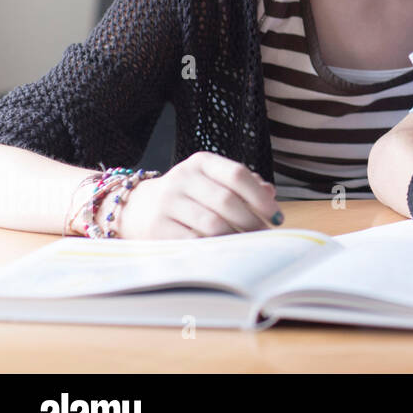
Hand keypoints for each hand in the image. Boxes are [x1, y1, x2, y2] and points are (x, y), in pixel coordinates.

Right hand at [114, 152, 281, 238]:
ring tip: (248, 243)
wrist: (137, 208)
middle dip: (252, 221)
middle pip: (227, 201)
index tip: (276, 215)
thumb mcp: (212, 181)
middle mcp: (182, 178)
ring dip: (236, 236)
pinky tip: (225, 250)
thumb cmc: (189, 195)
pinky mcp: (157, 228)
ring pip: (213, 223)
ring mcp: (167, 203)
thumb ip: (242, 184)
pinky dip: (215, 247)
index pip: (237, 174)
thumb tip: (270, 193)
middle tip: (265, 234)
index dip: (260, 197)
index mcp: (201, 162)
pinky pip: (195, 241)